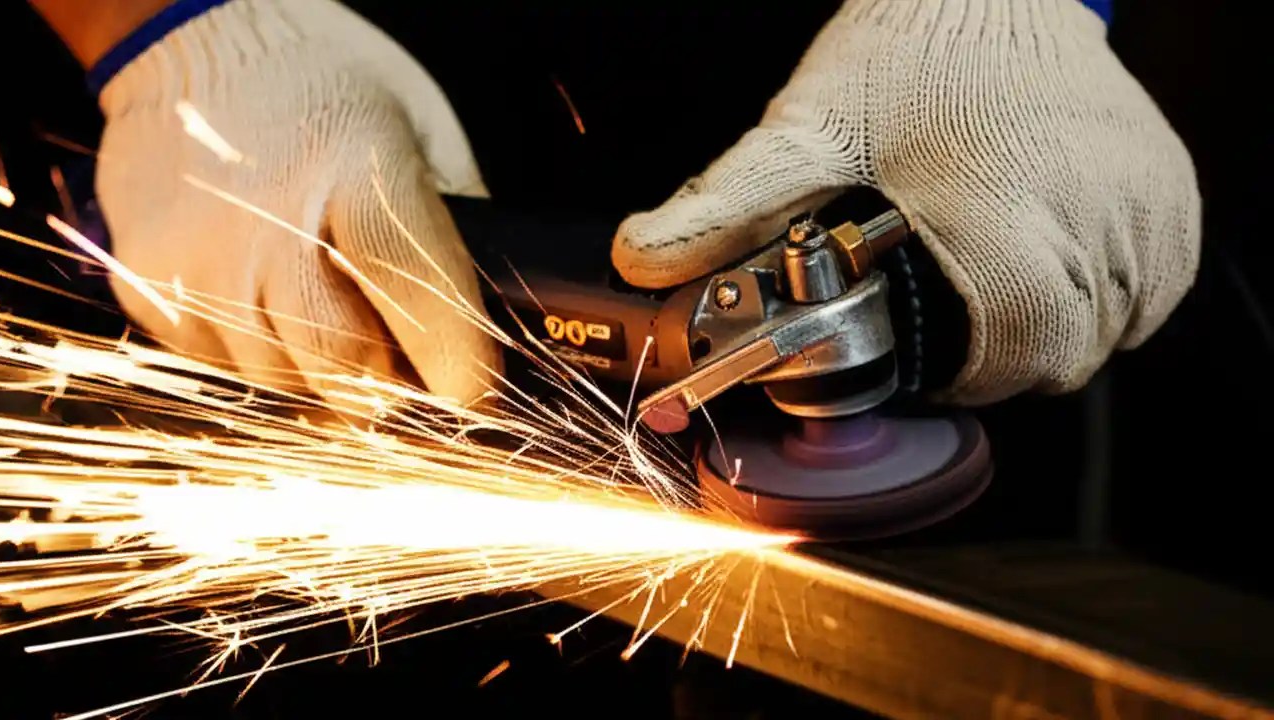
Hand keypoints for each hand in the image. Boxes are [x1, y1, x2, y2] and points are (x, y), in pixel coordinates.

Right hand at [93, 0, 498, 402]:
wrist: (186, 45)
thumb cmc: (325, 88)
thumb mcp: (417, 127)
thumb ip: (454, 224)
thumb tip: (486, 323)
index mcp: (358, 173)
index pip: (417, 297)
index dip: (454, 363)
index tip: (473, 393)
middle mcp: (271, 224)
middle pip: (344, 365)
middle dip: (388, 391)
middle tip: (406, 375)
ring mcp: (199, 261)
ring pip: (283, 380)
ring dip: (320, 373)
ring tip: (327, 310)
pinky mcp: (145, 284)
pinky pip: (221, 365)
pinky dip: (258, 351)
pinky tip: (264, 293)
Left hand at [613, 0, 1200, 404]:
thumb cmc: (909, 54)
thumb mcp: (804, 134)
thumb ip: (725, 207)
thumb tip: (645, 260)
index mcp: (1010, 234)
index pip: (1003, 370)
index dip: (955, 377)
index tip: (924, 358)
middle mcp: (1095, 228)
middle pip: (1055, 360)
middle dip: (994, 354)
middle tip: (949, 308)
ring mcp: (1145, 211)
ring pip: (1108, 332)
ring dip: (1049, 326)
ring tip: (994, 275)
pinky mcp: (1172, 196)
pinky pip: (1152, 290)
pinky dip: (1103, 293)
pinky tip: (1050, 256)